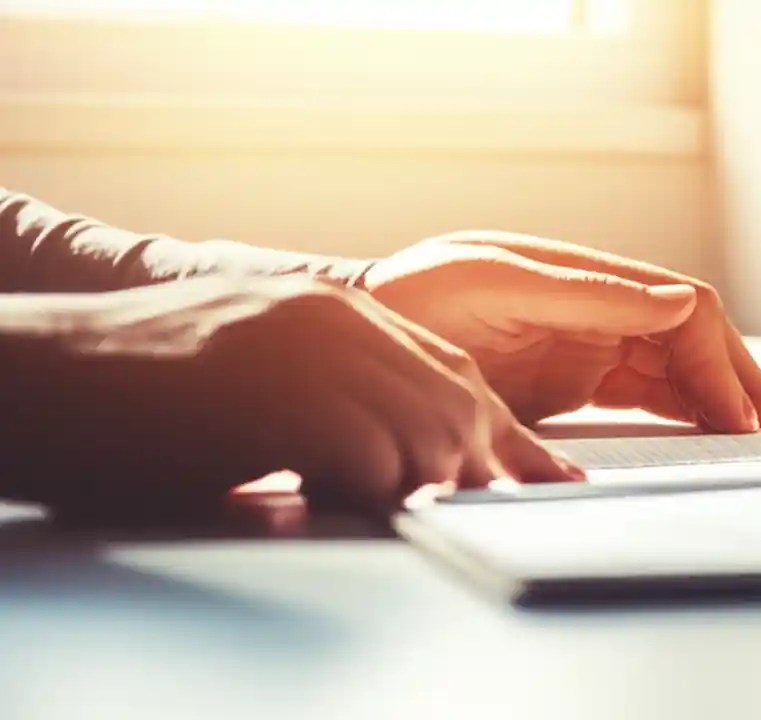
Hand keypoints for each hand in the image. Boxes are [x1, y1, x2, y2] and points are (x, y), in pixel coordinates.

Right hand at [0, 276, 579, 514]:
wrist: (47, 375)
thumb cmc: (145, 399)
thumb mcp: (261, 387)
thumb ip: (337, 407)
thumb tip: (404, 467)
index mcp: (334, 309)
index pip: (452, 369)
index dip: (505, 430)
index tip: (549, 475)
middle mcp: (335, 317)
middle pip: (457, 397)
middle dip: (480, 464)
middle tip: (487, 505)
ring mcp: (310, 347)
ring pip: (429, 427)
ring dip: (419, 478)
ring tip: (376, 497)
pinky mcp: (283, 390)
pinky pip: (374, 454)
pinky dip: (373, 489)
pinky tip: (337, 495)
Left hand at [363, 231, 760, 430]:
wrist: (365, 329)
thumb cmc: (414, 298)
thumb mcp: (492, 285)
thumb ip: (584, 293)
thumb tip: (680, 300)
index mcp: (582, 275)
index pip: (677, 308)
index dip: (715, 357)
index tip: (734, 410)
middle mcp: (594, 306)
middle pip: (688, 337)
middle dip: (732, 375)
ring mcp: (586, 342)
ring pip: (673, 366)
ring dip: (714, 393)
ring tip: (753, 428)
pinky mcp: (572, 377)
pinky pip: (642, 391)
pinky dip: (679, 407)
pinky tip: (706, 426)